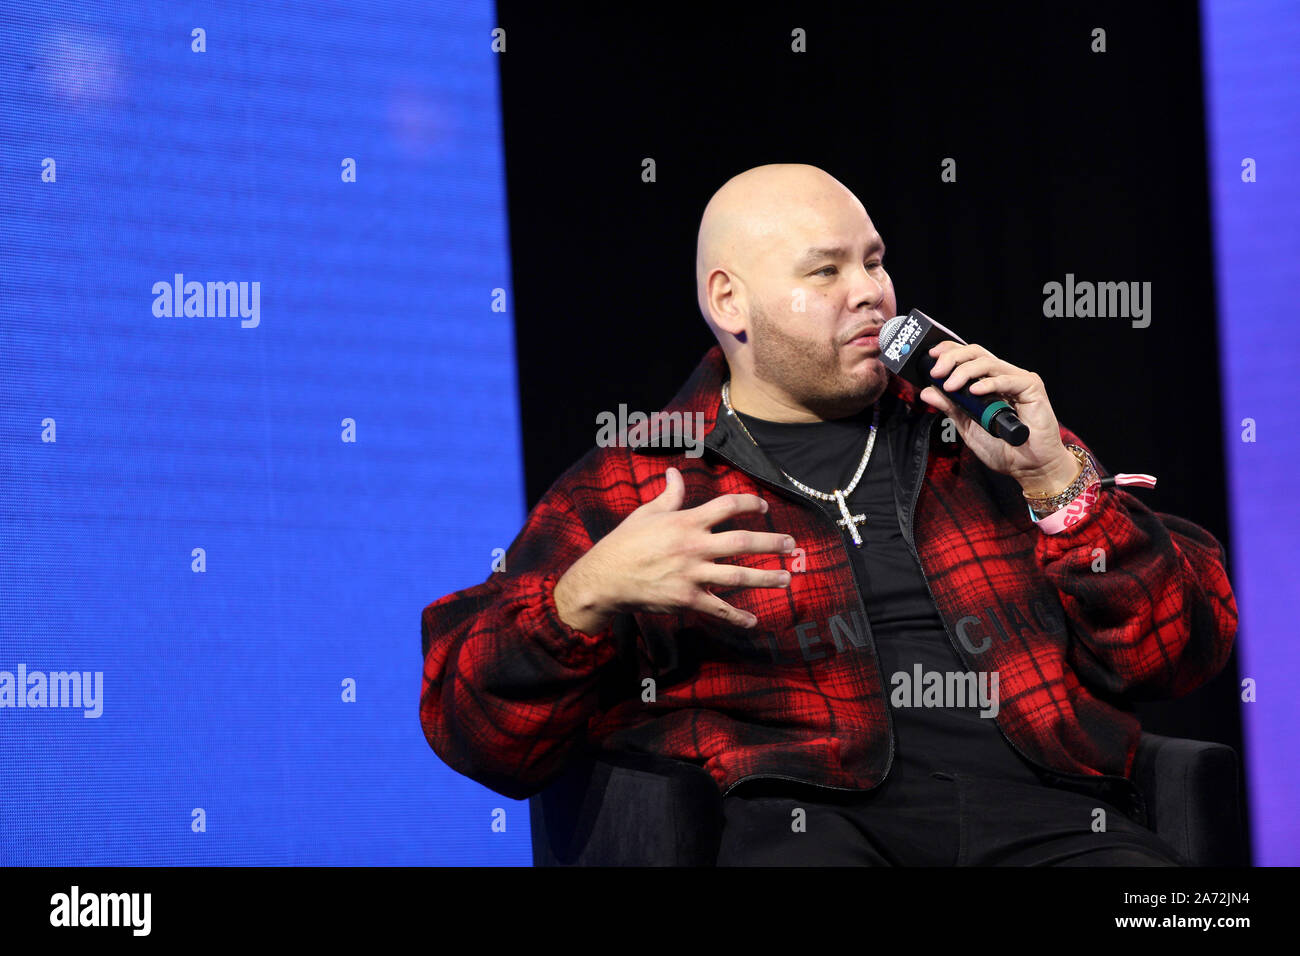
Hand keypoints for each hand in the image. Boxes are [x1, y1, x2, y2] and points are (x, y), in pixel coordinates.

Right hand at [553, 467, 796, 633]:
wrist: (605, 578)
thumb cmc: (624, 543)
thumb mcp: (645, 513)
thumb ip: (668, 495)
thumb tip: (675, 473)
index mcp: (686, 522)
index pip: (727, 506)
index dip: (749, 504)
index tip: (764, 507)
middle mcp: (694, 546)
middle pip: (742, 542)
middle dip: (771, 543)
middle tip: (791, 545)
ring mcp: (692, 575)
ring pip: (738, 576)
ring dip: (766, 578)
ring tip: (786, 579)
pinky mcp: (687, 599)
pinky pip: (718, 609)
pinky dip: (737, 617)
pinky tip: (753, 622)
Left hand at [918, 341, 1077, 491]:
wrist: (1029, 467)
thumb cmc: (1003, 447)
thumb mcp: (967, 425)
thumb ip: (950, 407)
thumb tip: (927, 391)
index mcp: (988, 382)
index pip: (968, 356)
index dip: (949, 351)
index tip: (931, 356)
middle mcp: (1003, 376)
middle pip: (976, 353)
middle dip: (952, 358)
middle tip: (936, 373)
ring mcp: (1018, 380)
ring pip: (988, 363)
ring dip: (964, 372)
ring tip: (950, 386)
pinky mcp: (1032, 388)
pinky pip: (1008, 380)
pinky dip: (989, 384)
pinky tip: (974, 391)